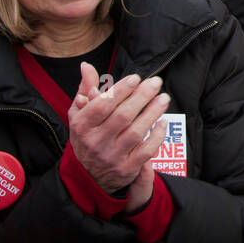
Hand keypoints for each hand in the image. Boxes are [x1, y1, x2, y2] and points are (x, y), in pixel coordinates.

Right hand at [68, 63, 168, 195]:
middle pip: (122, 116)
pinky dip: (157, 135)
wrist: (87, 176)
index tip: (136, 78)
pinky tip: (163, 121)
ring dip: (152, 112)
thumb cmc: (87, 137)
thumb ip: (85, 89)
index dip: (120, 90)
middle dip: (142, 96)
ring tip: (164, 98)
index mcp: (82, 126)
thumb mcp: (79, 114)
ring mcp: (111, 157)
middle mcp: (95, 142)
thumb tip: (86, 66)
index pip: (102, 105)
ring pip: (136, 132)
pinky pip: (146, 151)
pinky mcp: (126, 169)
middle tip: (156, 82)